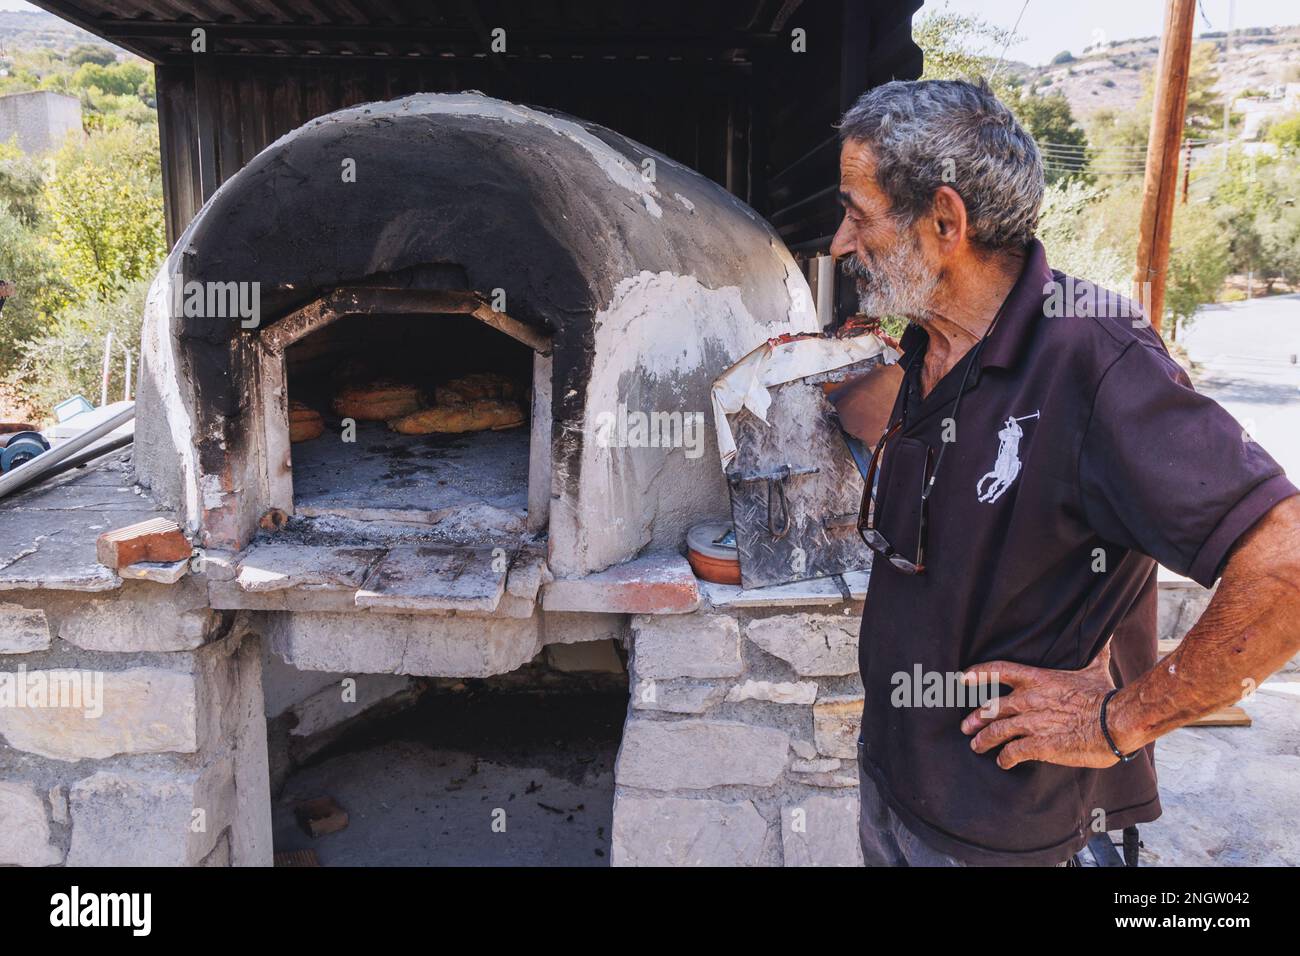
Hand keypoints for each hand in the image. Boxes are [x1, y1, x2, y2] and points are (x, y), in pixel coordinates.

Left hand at [959, 641, 1127, 769]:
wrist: (1115, 722)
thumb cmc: (1106, 694)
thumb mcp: (1095, 667)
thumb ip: (1093, 651)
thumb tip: (1104, 633)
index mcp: (1037, 679)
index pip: (998, 670)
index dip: (978, 673)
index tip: (962, 678)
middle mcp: (1028, 700)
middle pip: (991, 708)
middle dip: (976, 718)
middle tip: (966, 726)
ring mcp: (1031, 723)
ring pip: (996, 732)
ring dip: (984, 740)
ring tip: (977, 746)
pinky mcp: (1039, 746)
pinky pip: (1013, 752)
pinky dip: (1005, 758)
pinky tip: (1004, 762)